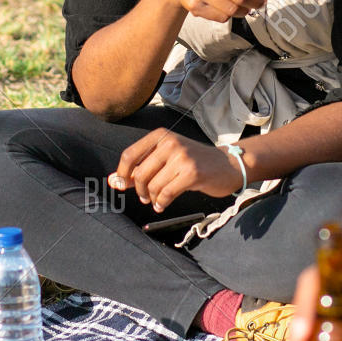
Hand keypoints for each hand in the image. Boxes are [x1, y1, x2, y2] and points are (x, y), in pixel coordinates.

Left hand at [108, 129, 243, 211]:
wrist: (228, 164)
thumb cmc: (194, 162)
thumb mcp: (166, 159)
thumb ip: (139, 169)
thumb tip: (113, 181)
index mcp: (160, 136)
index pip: (129, 155)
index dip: (122, 174)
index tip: (123, 185)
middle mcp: (170, 143)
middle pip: (140, 173)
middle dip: (140, 190)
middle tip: (145, 197)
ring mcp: (182, 157)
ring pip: (153, 186)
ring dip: (152, 198)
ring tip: (157, 201)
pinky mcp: (192, 173)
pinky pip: (166, 194)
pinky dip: (161, 203)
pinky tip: (163, 204)